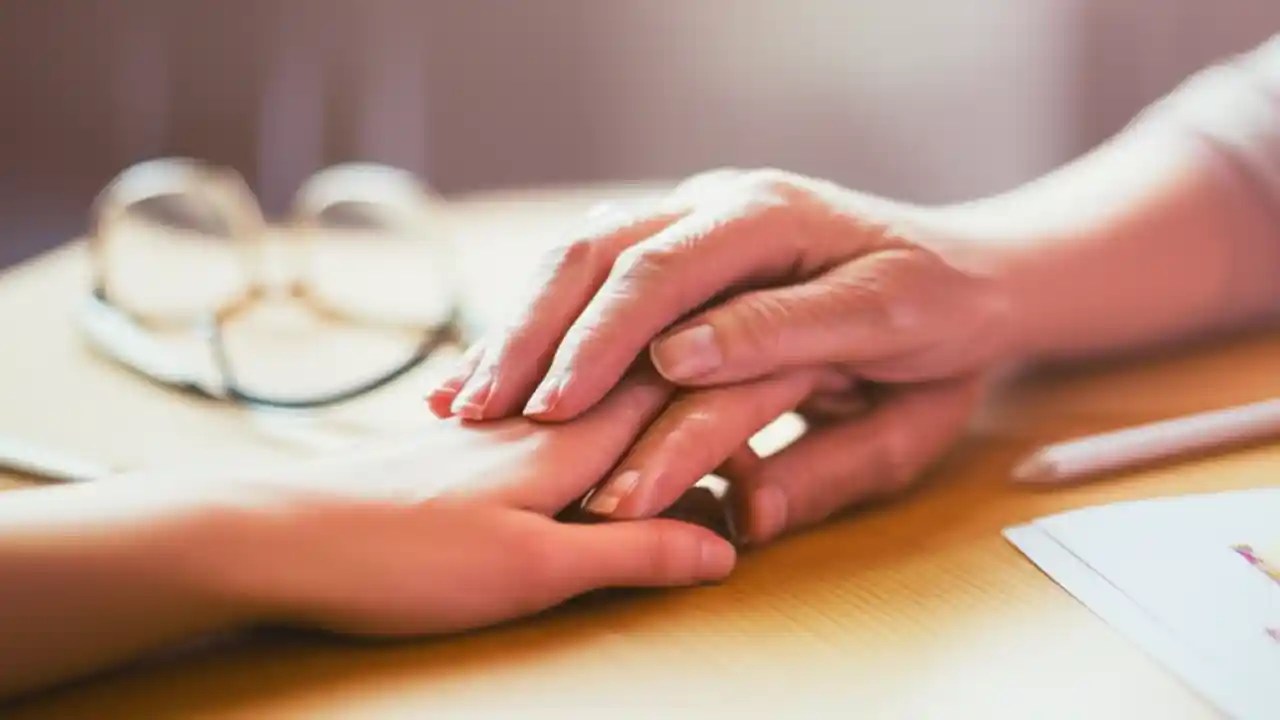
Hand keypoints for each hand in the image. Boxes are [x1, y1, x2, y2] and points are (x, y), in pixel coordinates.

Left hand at [162, 371, 734, 636]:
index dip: (727, 381)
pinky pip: (546, 407)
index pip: (670, 388)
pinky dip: (584, 405)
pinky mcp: (463, 439)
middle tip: (753, 368)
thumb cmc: (403, 557)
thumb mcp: (531, 571)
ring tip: (687, 382)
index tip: (783, 366)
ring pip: (591, 385)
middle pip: (636, 377)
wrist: (280, 536)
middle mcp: (539, 412)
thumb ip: (632, 550)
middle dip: (695, 371)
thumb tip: (723, 548)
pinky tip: (583, 408)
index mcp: (567, 439)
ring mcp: (497, 420)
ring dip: (642, 384)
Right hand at [427, 169, 1013, 542]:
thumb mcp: (891, 332)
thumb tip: (677, 365)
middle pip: (598, 252)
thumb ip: (788, 342)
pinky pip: (593, 277)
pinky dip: (541, 326)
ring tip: (465, 397)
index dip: (600, 340)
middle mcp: (721, 204)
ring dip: (521, 328)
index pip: (662, 270)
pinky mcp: (681, 251)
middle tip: (481, 408)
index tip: (554, 408)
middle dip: (534, 333)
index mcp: (772, 217)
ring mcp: (695, 220)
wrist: (974, 279)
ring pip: (580, 257)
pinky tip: (495, 369)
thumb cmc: (944, 320)